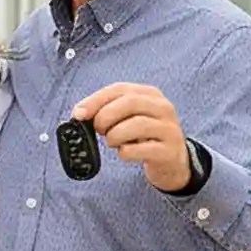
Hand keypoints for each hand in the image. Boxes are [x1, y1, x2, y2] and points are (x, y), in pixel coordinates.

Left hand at [72, 82, 190, 192]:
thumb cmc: (143, 136)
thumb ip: (105, 111)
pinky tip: (125, 153)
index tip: (78, 114)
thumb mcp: (127, 118)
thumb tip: (79, 114)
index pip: (119, 89)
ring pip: (137, 125)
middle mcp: (163, 107)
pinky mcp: (169, 150)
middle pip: (129, 103)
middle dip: (105, 117)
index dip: (95, 100)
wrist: (172, 161)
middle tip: (99, 130)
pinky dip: (125, 153)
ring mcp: (169, 129)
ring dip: (114, 136)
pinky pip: (142, 149)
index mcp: (150, 94)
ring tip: (112, 142)